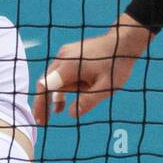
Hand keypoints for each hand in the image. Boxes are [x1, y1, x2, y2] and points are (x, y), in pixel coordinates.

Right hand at [33, 15, 152, 122]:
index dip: (40, 104)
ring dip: (58, 94)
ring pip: (54, 78)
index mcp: (68, 67)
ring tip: (58, 110)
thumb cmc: (117, 64)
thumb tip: (72, 114)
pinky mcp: (69, 54)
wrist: (123, 41)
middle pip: (46, 83)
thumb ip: (88, 101)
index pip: (45, 86)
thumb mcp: (106, 87)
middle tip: (43, 121)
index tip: (40, 120)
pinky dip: (61, 86)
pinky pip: (60, 72)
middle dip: (44, 102)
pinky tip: (61, 101)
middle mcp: (62, 58)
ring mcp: (65, 54)